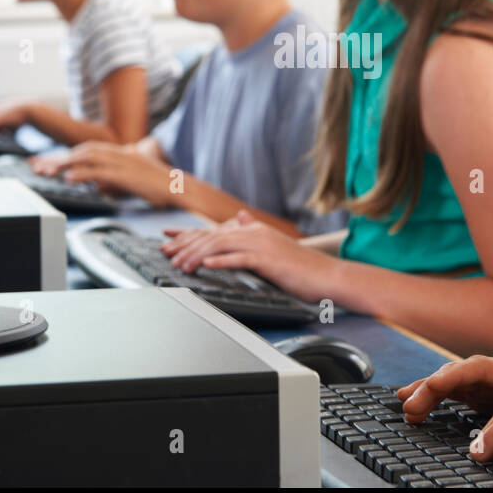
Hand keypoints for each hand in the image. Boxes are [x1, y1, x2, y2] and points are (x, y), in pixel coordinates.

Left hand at [30, 141, 173, 204]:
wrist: (183, 190)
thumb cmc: (163, 188)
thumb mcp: (137, 179)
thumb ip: (117, 178)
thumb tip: (100, 184)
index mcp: (124, 152)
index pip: (90, 149)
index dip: (68, 155)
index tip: (50, 162)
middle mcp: (122, 153)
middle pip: (83, 151)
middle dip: (59, 158)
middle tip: (39, 166)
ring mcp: (124, 162)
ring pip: (87, 158)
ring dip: (64, 164)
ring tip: (47, 171)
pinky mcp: (126, 175)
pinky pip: (99, 172)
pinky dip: (82, 173)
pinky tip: (69, 179)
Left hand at [160, 210, 334, 300]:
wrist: (326, 275)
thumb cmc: (300, 266)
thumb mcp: (273, 245)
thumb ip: (253, 232)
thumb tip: (239, 217)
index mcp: (253, 230)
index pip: (213, 230)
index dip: (187, 234)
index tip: (166, 238)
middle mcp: (254, 233)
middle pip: (212, 236)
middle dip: (185, 244)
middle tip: (165, 253)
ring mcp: (261, 245)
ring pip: (220, 246)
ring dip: (196, 254)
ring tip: (179, 264)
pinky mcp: (268, 259)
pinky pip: (239, 258)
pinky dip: (220, 260)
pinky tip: (205, 264)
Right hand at [396, 355, 492, 420]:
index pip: (477, 366)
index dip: (453, 374)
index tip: (433, 385)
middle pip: (456, 374)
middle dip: (431, 387)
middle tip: (410, 406)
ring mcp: (484, 382)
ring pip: (449, 382)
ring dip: (426, 393)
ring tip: (406, 407)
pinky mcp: (478, 394)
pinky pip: (450, 393)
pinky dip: (432, 399)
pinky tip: (414, 407)